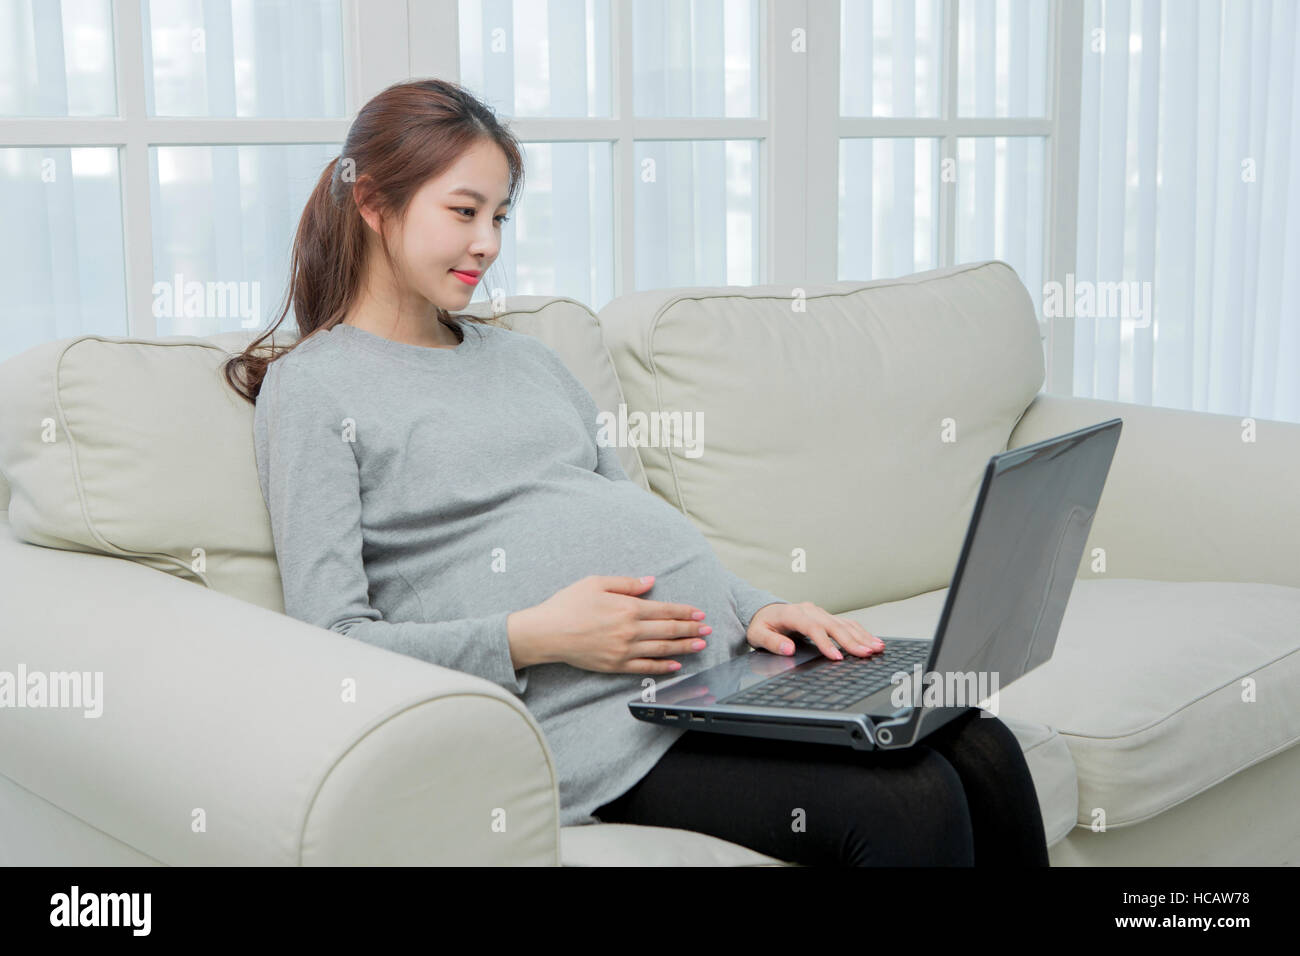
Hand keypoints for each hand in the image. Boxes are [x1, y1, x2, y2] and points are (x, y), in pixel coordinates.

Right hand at [511, 575, 710, 674]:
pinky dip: (663, 667)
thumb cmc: (568, 604)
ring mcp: (624, 650)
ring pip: (662, 650)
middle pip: (668, 630)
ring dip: (684, 647)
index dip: (685, 612)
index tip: (699, 613)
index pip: (665, 610)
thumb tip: (651, 582)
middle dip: (691, 629)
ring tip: (700, 645)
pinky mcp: (615, 666)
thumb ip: (627, 583)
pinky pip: (645, 668)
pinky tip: (676, 665)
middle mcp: (630, 630)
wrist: (546, 633)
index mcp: (628, 608)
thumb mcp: (596, 582)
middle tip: (708, 629)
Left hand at [745, 601, 884, 660]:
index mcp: (792, 613)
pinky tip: (873, 641)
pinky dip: (861, 633)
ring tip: (877, 648)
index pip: (813, 628)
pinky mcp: (826, 617)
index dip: (826, 643)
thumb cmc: (762, 624)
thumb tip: (788, 649)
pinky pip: (847, 624)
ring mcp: (820, 612)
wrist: (765, 612)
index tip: (837, 657)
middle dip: (852, 640)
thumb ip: (772, 642)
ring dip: (862, 636)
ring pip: (844, 623)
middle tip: (866, 653)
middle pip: (834, 625)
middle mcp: (810, 610)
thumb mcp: (758, 634)